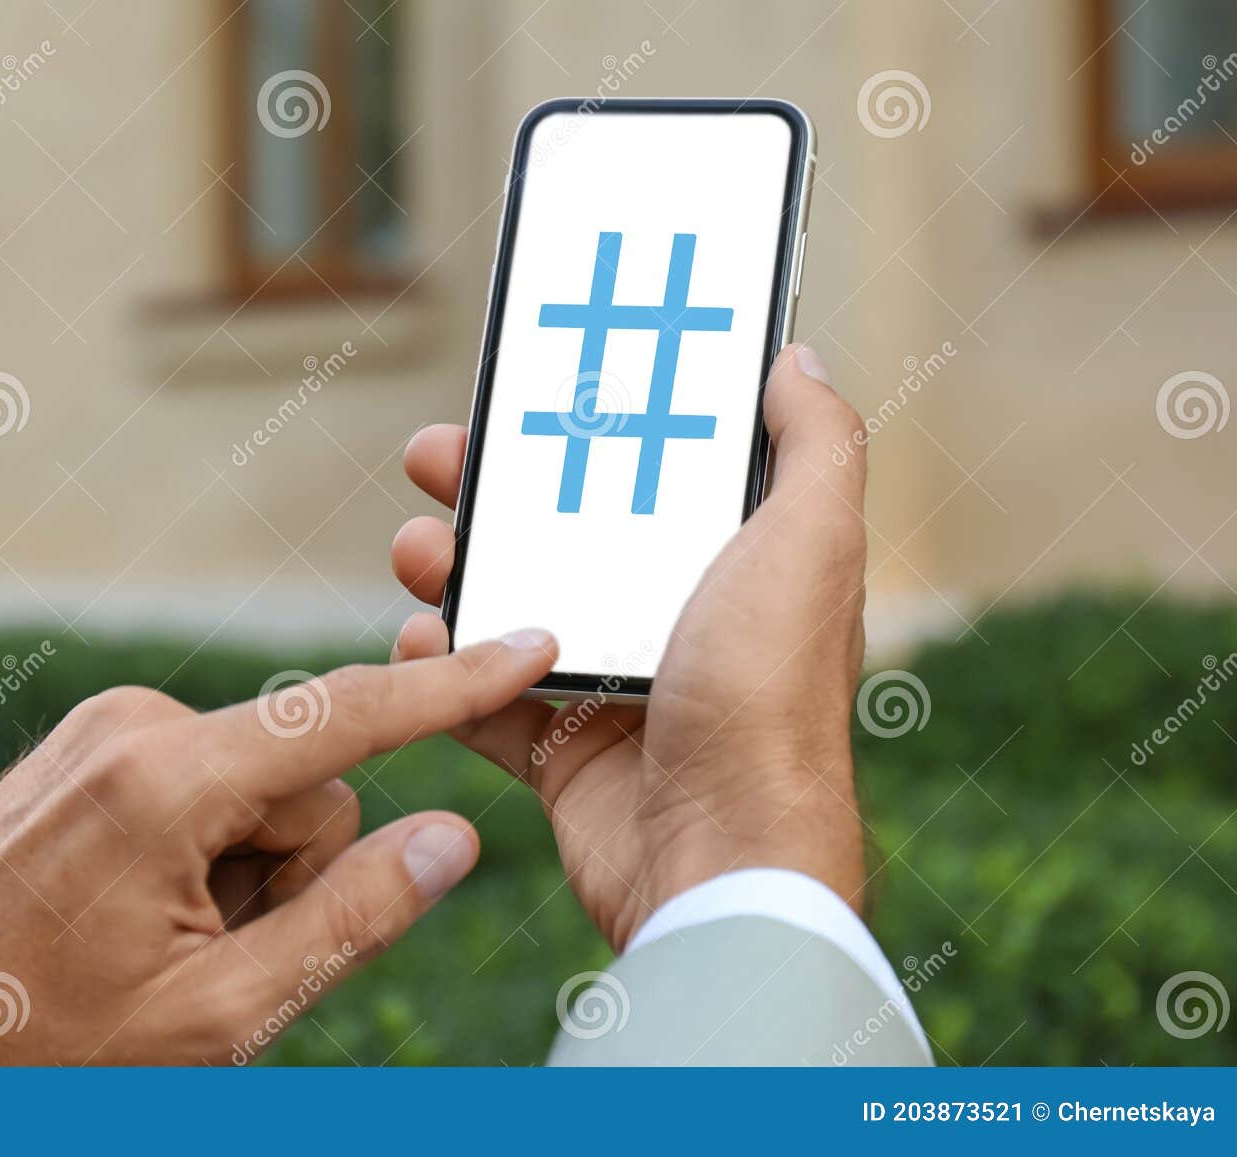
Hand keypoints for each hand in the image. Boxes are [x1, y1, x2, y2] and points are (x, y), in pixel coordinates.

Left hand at [0, 636, 557, 1063]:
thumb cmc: (40, 1042)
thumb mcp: (216, 1012)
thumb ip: (352, 918)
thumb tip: (452, 837)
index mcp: (170, 780)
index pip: (351, 716)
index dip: (453, 685)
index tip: (528, 645)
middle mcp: (139, 724)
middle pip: (308, 778)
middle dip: (293, 868)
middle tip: (211, 951)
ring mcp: (109, 728)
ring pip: (259, 785)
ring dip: (244, 867)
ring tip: (161, 938)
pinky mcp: (95, 743)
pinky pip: (205, 779)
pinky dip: (205, 846)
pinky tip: (139, 909)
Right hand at [391, 345, 868, 951]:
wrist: (720, 857)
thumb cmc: (770, 702)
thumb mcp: (811, 545)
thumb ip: (816, 446)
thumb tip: (799, 360)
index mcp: (727, 565)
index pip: (646, 474)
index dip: (588, 429)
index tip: (533, 390)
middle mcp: (669, 620)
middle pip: (560, 532)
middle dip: (492, 490)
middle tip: (439, 458)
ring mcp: (610, 688)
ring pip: (510, 609)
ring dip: (454, 571)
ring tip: (422, 552)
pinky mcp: (561, 752)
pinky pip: (482, 698)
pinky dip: (444, 669)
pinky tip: (420, 642)